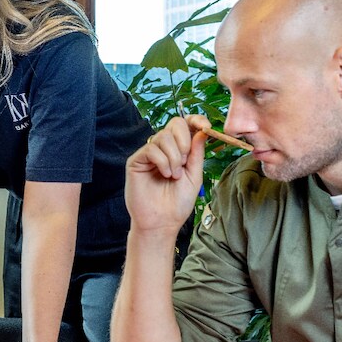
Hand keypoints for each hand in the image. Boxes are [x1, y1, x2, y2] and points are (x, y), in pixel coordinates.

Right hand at [125, 116, 208, 234]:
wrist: (163, 221)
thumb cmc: (178, 202)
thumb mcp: (195, 175)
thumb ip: (197, 153)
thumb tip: (202, 131)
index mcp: (178, 150)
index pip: (185, 125)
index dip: (195, 120)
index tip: (205, 125)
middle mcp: (163, 149)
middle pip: (174, 124)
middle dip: (184, 140)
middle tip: (186, 161)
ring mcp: (149, 154)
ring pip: (163, 136)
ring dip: (174, 157)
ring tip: (174, 175)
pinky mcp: (136, 161)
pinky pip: (152, 149)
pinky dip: (163, 162)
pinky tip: (165, 174)